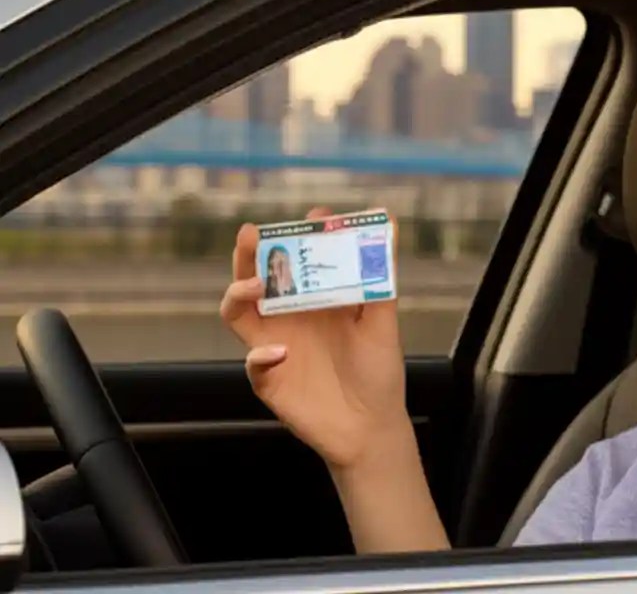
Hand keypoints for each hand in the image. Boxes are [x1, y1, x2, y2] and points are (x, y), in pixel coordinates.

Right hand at [221, 207, 408, 469]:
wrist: (372, 427)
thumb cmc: (377, 371)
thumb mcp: (384, 320)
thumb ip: (382, 275)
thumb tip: (390, 221)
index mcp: (315, 300)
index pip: (297, 261)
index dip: (300, 237)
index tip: (315, 219)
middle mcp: (290, 319)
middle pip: (256, 279)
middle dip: (248, 255)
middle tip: (251, 234)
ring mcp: (275, 347)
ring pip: (239, 313)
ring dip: (238, 295)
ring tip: (256, 286)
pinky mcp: (269, 380)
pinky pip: (253, 364)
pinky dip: (260, 356)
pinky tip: (282, 353)